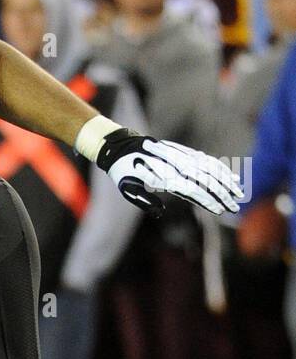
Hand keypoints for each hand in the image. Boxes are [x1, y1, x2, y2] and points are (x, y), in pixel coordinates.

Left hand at [95, 129, 242, 215]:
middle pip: (206, 179)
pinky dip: (220, 168)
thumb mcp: (129, 189)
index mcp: (163, 176)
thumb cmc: (123, 172)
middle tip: (236, 206)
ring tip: (239, 193)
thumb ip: (145, 200)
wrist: (120, 146)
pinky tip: (230, 177)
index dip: (208, 200)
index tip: (220, 210)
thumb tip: (161, 211)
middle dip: (223, 193)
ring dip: (226, 181)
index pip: (192, 189)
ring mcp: (181, 156)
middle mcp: (175, 165)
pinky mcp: (183, 152)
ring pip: (209, 168)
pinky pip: (205, 160)